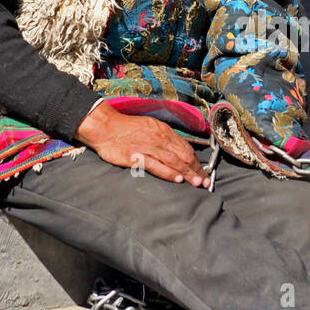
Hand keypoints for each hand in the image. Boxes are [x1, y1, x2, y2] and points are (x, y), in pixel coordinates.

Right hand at [73, 103, 210, 187]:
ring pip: (173, 161)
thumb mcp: (150, 127)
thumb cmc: (126, 128)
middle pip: (183, 155)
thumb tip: (180, 150)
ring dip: (187, 173)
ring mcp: (147, 147)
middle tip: (205, 181)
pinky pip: (155, 165)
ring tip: (197, 182)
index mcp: (163, 130)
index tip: (203, 172)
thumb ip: (165, 138)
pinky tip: (177, 179)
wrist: (104, 126)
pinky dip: (168, 173)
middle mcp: (158, 138)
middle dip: (196, 170)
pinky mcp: (135, 156)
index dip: (196, 161)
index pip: (185, 148)